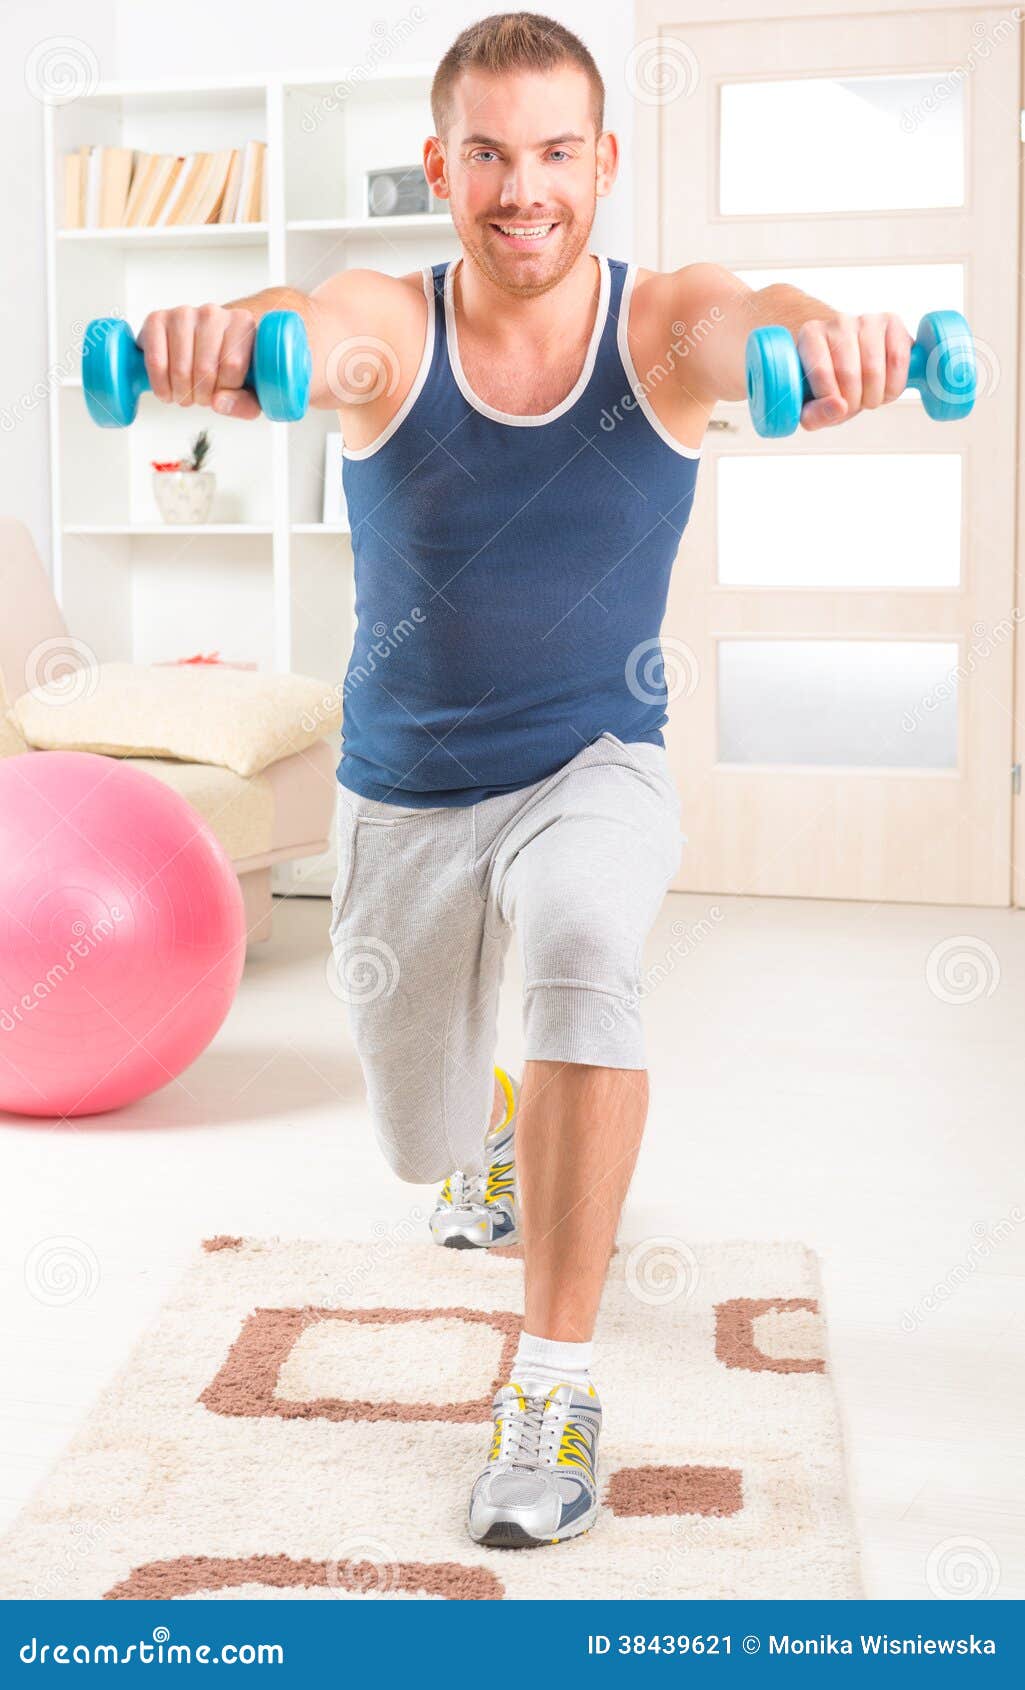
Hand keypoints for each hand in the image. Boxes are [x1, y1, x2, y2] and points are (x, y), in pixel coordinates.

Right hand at [137, 304, 259, 418]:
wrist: (203, 346)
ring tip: (186, 395)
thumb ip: (245, 403)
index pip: (233, 365)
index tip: (223, 392)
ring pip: (180, 369)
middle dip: (203, 396)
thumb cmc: (229, 368)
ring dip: (182, 393)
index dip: (226, 390)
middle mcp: (212, 313)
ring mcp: (182, 314)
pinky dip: (161, 386)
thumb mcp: (250, 391)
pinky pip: (156, 362)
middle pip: (205, 369)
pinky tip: (167, 391)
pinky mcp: (156, 320)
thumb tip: (219, 403)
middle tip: (202, 399)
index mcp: (241, 323)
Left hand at [796, 313, 912, 430]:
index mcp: (810, 336)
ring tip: (868, 397)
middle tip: (853, 404)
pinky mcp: (892, 322)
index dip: (831, 400)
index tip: (835, 408)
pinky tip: (885, 389)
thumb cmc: (830, 386)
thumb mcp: (812, 408)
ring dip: (874, 397)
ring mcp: (867, 319)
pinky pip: (897, 360)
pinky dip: (894, 386)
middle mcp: (837, 321)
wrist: (854, 370)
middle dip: (853, 402)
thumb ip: (815, 415)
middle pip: (848, 374)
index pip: (820, 372)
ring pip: (874, 370)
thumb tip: (840, 406)